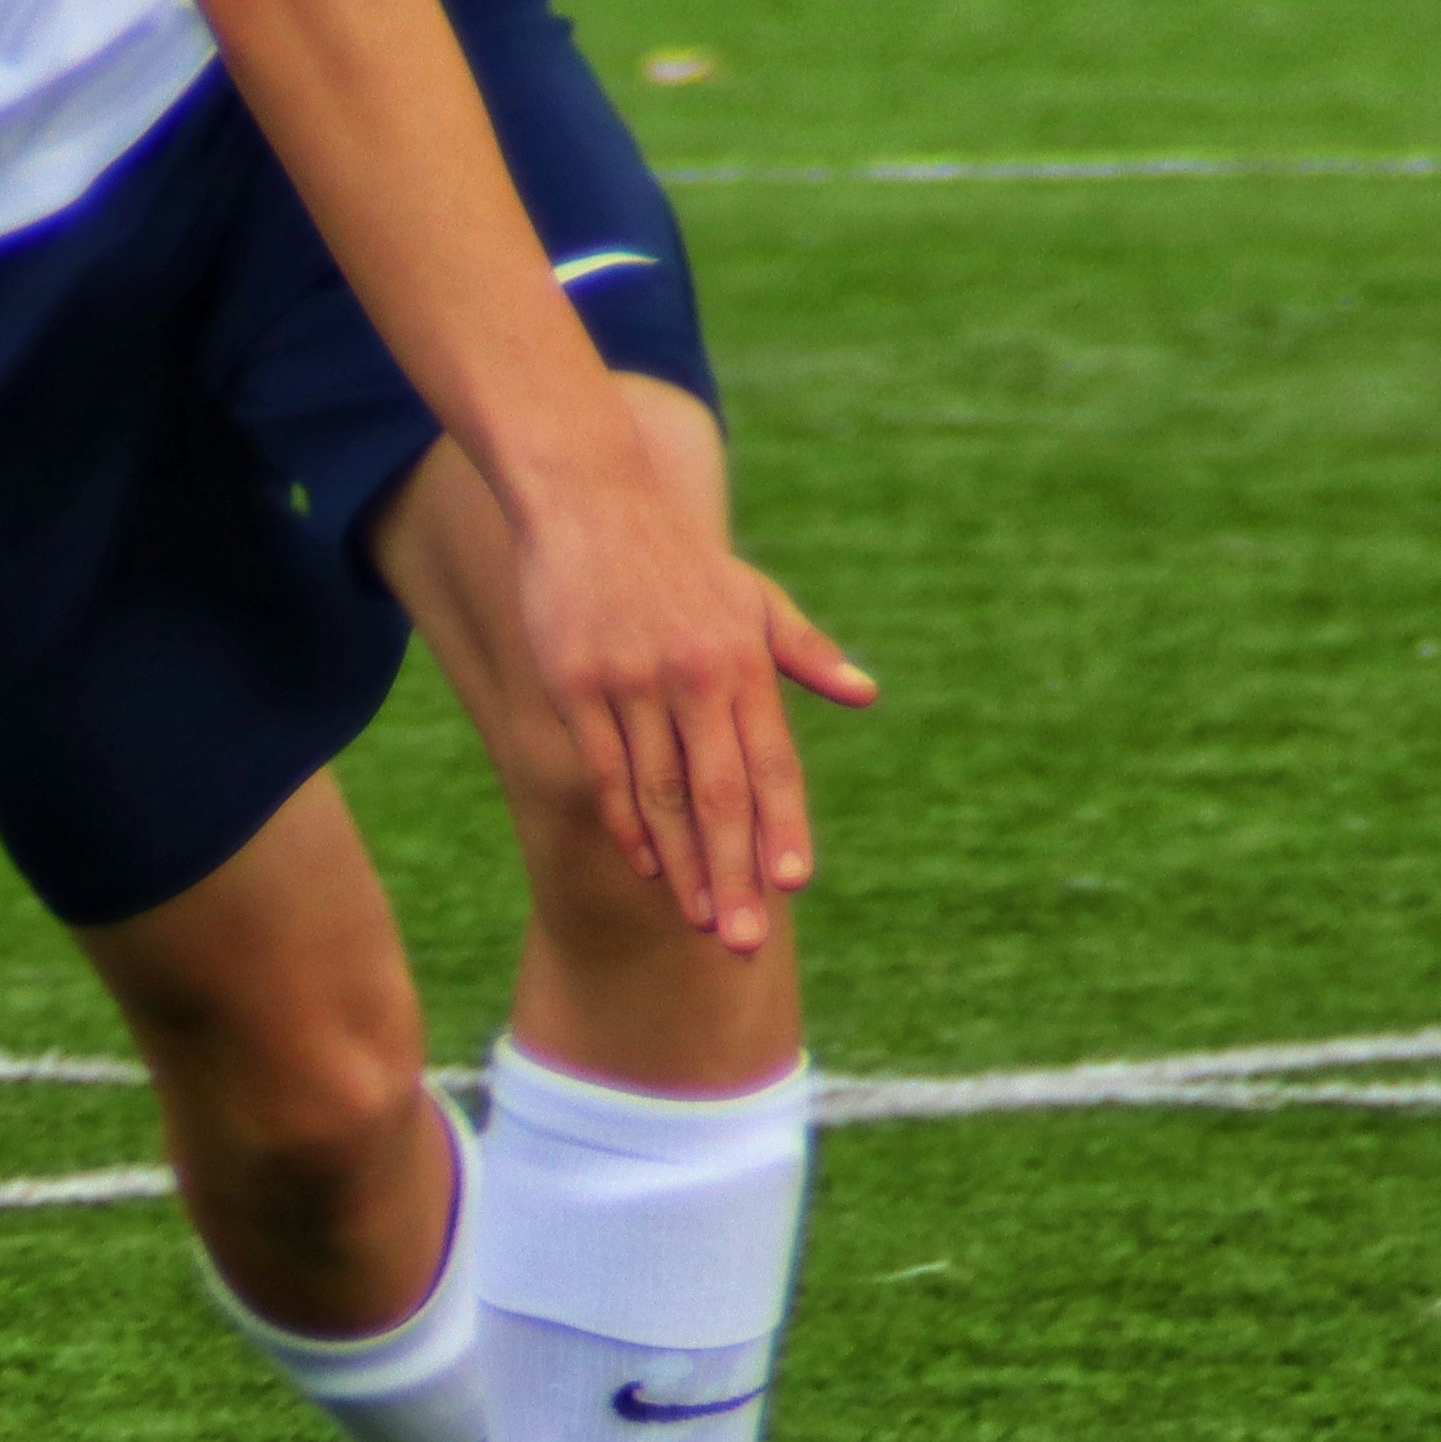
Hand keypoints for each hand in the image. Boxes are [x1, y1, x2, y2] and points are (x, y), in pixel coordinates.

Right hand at [505, 450, 874, 950]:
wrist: (590, 499)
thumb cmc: (681, 559)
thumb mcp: (755, 596)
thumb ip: (807, 653)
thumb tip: (865, 694)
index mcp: (743, 660)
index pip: (771, 761)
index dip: (782, 826)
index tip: (793, 885)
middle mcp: (692, 676)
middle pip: (718, 796)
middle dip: (734, 874)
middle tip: (744, 942)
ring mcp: (630, 683)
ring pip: (660, 795)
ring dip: (683, 865)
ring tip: (700, 922)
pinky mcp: (575, 685)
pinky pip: (606, 771)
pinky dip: (628, 823)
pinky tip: (649, 866)